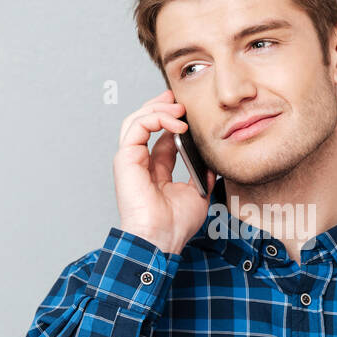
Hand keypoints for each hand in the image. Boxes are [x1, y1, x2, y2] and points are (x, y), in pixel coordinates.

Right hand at [113, 89, 215, 254]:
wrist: (162, 238)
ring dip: (158, 109)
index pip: (159, 135)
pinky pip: (136, 126)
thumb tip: (210, 163)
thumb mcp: (197, 194)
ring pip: (136, 119)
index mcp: (154, 170)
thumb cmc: (175, 224)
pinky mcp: (125, 159)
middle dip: (160, 106)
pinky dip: (155, 118)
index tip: (186, 110)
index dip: (171, 119)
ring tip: (178, 109)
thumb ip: (200, 175)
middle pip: (144, 122)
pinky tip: (175, 122)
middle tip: (177, 98)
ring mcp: (130, 160)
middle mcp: (139, 163)